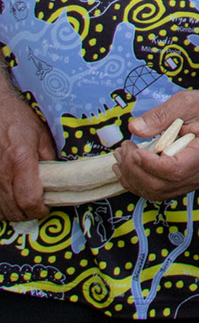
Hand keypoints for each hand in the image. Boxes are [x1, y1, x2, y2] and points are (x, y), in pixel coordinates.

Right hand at [0, 82, 54, 220]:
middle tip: (38, 208)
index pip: (29, 199)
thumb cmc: (19, 119)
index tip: (46, 207)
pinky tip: (9, 200)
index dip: (39, 210)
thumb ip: (48, 159)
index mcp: (21, 161)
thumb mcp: (42, 136)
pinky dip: (0, 206)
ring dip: (13, 213)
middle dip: (27, 215)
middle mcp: (2, 173)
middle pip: (13, 210)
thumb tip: (56, 179)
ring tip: (24, 205)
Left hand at [114, 78, 198, 201]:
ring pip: (155, 192)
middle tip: (124, 149)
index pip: (175, 170)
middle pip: (161, 185)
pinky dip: (136, 182)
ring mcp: (191, 182)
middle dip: (135, 170)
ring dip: (132, 177)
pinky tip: (127, 166)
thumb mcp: (186, 102)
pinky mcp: (182, 184)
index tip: (134, 150)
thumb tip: (135, 128)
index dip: (150, 164)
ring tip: (122, 155)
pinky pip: (155, 191)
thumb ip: (160, 115)